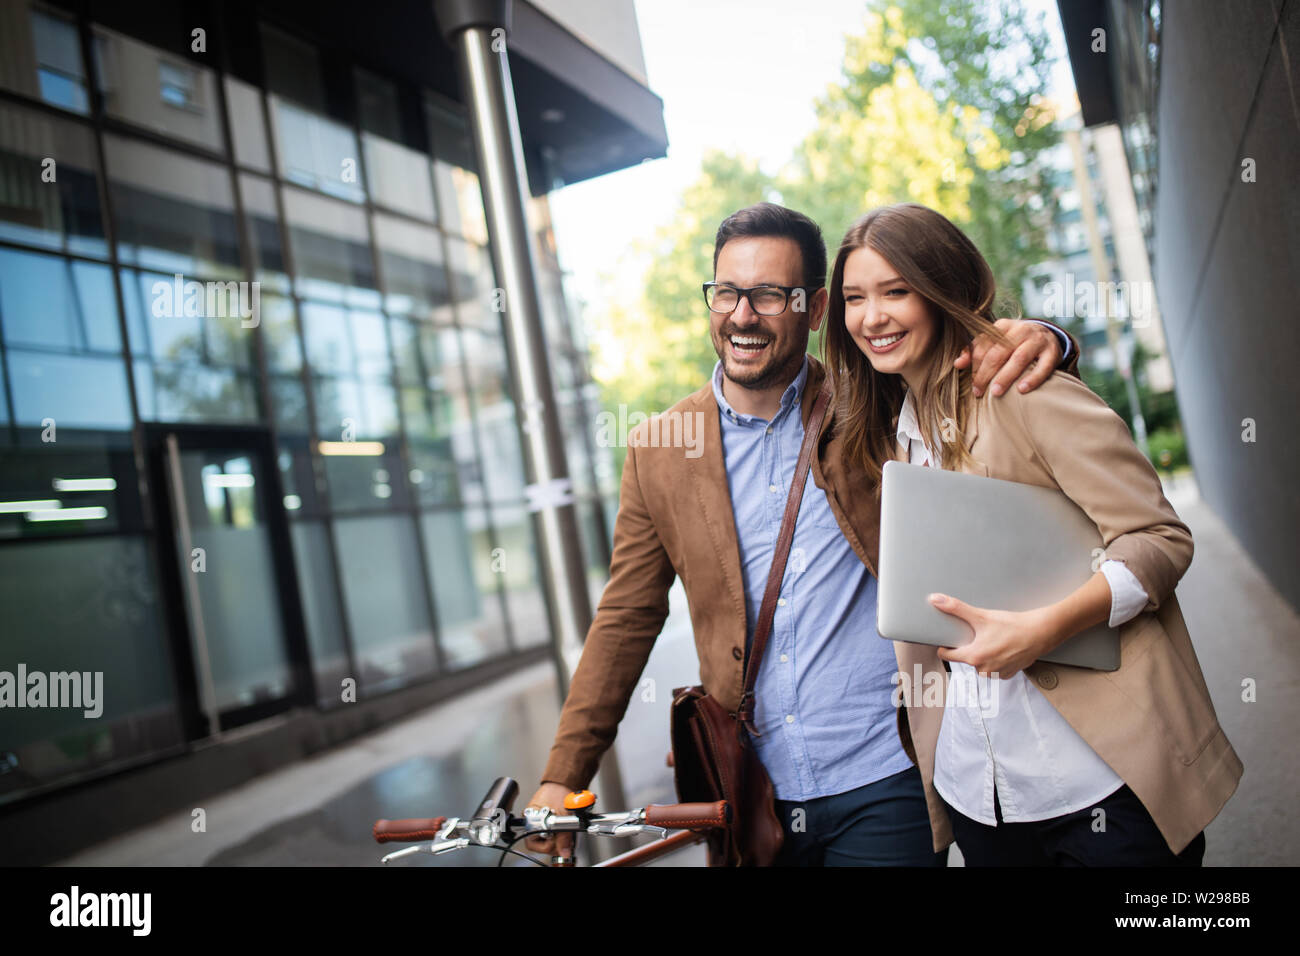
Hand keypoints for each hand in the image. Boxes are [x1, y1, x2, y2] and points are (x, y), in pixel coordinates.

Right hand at [523, 781, 575, 859]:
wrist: (564, 782)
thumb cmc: (558, 791)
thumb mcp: (562, 816)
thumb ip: (563, 836)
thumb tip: (564, 851)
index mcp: (528, 820)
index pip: (533, 844)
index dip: (548, 844)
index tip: (558, 839)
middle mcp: (531, 823)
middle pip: (541, 845)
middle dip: (555, 843)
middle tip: (564, 836)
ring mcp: (539, 823)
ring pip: (548, 841)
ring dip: (559, 839)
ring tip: (566, 831)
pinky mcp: (547, 823)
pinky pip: (553, 836)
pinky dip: (560, 835)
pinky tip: (566, 829)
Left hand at [929, 592, 1057, 679]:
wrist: (1040, 633)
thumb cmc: (1012, 626)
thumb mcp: (981, 616)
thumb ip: (956, 608)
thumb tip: (936, 600)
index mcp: (973, 657)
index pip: (947, 656)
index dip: (945, 646)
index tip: (947, 639)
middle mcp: (984, 670)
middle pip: (966, 658)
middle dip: (969, 647)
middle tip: (978, 634)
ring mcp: (996, 674)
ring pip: (981, 663)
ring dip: (983, 654)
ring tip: (993, 640)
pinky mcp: (1008, 674)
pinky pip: (995, 668)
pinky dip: (996, 659)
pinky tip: (1002, 648)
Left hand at [954, 319, 1060, 397]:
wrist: (1047, 337)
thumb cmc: (1014, 343)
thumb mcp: (996, 342)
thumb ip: (976, 351)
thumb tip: (957, 364)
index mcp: (1003, 326)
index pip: (984, 345)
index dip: (975, 364)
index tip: (971, 384)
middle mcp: (1021, 330)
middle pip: (999, 352)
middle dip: (986, 373)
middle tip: (978, 392)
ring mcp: (1038, 340)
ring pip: (1019, 358)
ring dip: (1006, 376)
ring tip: (995, 393)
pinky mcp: (1053, 352)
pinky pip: (1043, 366)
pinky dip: (1033, 378)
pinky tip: (1022, 390)